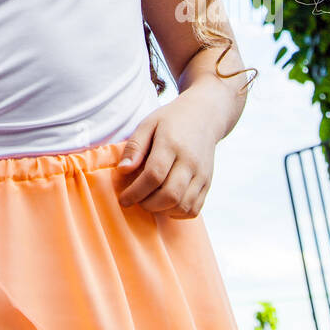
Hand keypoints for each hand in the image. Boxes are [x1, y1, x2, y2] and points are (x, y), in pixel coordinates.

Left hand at [116, 92, 216, 218]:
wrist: (204, 116)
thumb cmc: (171, 120)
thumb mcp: (148, 124)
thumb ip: (135, 146)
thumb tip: (122, 170)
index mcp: (171, 144)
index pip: (154, 175)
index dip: (136, 192)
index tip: (123, 199)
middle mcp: (190, 161)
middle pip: (170, 195)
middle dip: (148, 204)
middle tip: (136, 200)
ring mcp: (202, 174)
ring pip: (183, 205)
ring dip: (162, 210)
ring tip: (149, 201)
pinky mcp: (208, 183)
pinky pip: (194, 208)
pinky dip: (177, 212)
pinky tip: (166, 204)